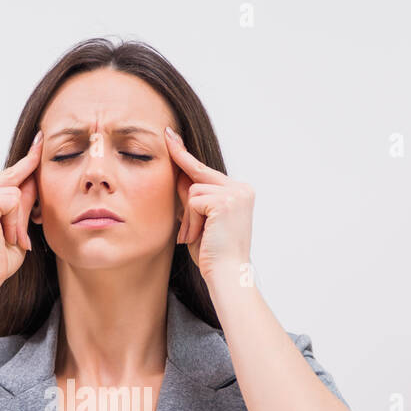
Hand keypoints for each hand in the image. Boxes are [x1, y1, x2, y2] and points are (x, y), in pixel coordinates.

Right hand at [0, 130, 43, 284]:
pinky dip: (14, 221)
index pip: (6, 177)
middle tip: (17, 226)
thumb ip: (21, 204)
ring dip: (17, 220)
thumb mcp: (15, 228)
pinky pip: (12, 201)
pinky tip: (3, 236)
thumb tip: (33, 180)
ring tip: (7, 240)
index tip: (39, 141)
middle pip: (11, 180)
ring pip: (13, 192)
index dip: (26, 163)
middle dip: (24, 200)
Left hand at [164, 126, 253, 284]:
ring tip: (196, 236)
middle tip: (169, 142)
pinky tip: (200, 235)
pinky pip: (194, 201)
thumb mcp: (200, 221)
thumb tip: (179, 176)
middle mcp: (241, 189)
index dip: (185, 156)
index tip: (170, 136)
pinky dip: (191, 220)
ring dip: (188, 216)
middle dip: (182, 173)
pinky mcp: (225, 201)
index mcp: (240, 193)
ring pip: (193, 190)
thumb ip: (193, 199)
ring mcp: (236, 193)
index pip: (206, 171)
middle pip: (198, 174)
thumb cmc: (213, 255)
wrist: (227, 275)